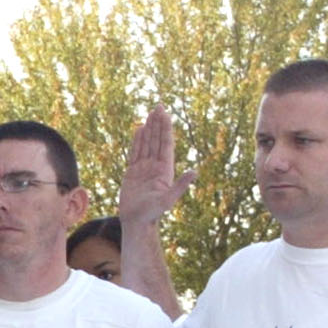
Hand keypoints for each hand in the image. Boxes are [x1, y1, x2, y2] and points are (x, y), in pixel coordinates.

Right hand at [120, 106, 196, 224]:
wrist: (136, 221)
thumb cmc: (152, 213)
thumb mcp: (168, 200)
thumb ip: (181, 185)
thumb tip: (194, 172)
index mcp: (165, 169)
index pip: (165, 143)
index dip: (165, 128)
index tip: (165, 113)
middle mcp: (156, 166)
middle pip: (157, 140)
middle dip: (158, 123)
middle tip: (159, 106)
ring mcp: (144, 168)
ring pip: (147, 144)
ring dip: (149, 129)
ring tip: (150, 114)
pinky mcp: (133, 172)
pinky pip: (135, 152)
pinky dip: (137, 140)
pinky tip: (139, 130)